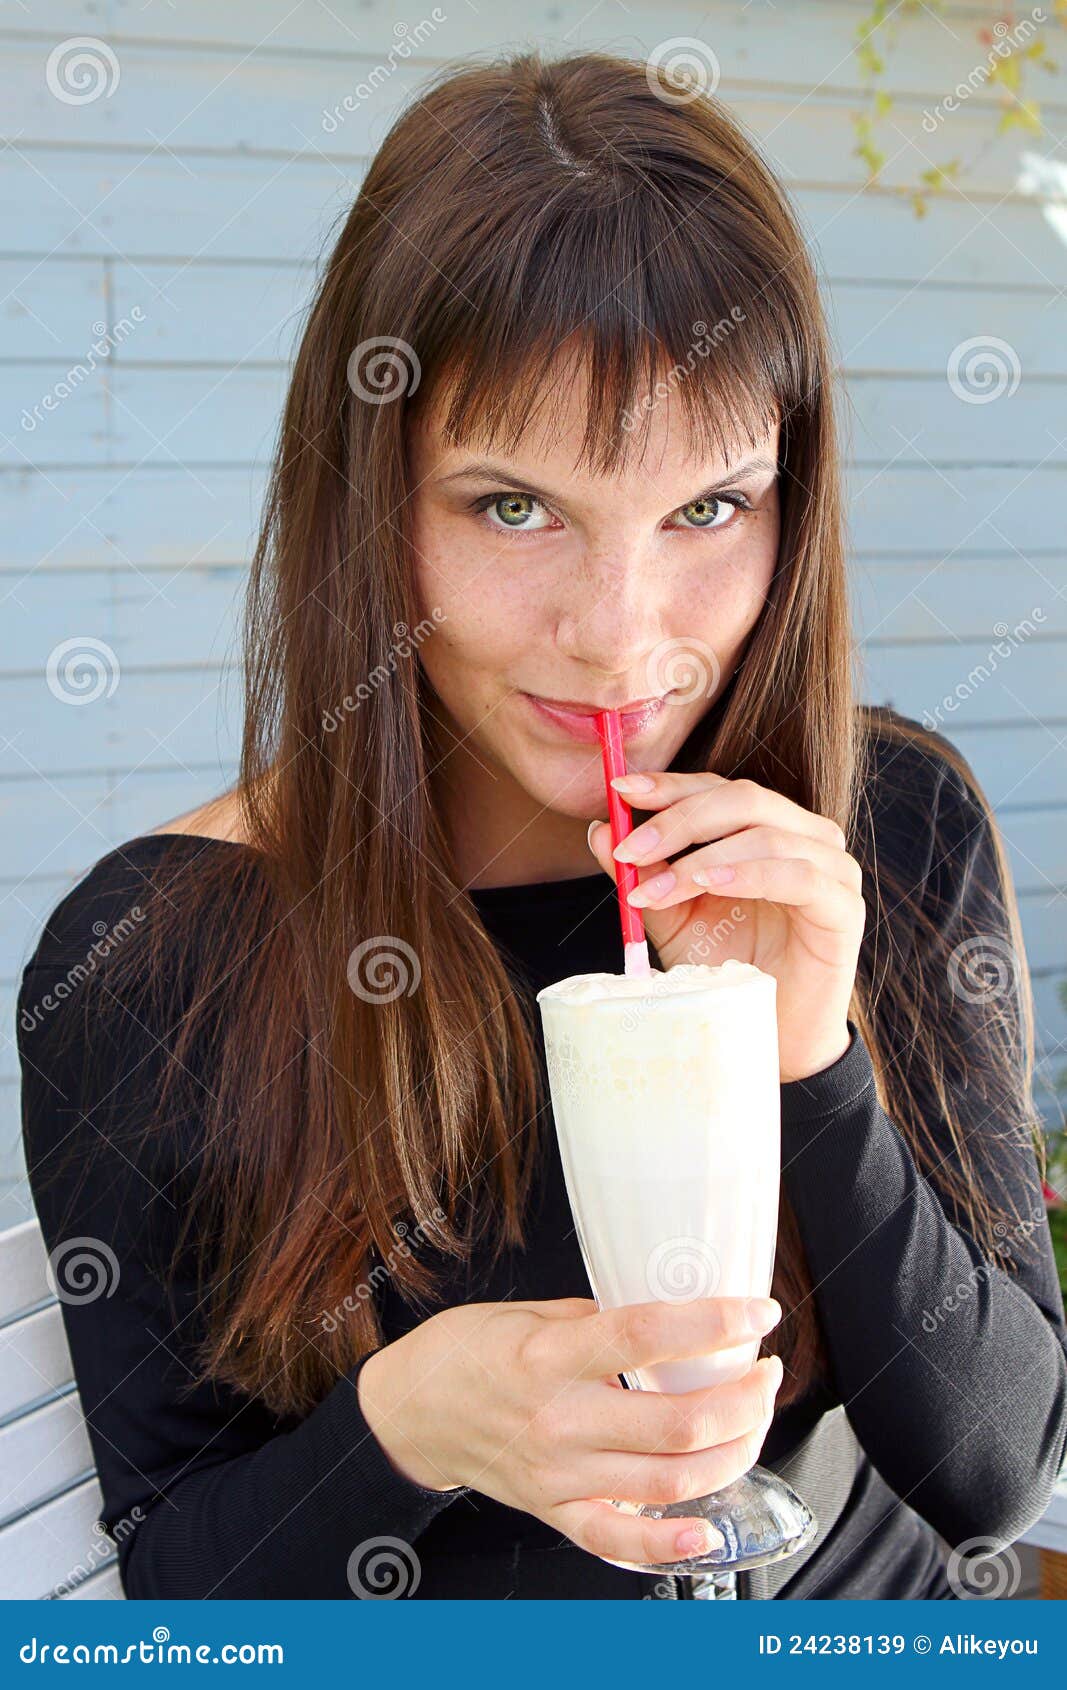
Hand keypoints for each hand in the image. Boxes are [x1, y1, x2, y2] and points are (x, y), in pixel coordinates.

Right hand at [357, 1293, 783, 1567]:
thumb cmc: (465, 1352)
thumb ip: (598, 1316)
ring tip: (752, 1422)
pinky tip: (709, 1526)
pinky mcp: (555, 1510)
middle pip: (676, 1421)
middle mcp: (559, 1419)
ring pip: (669, 1481)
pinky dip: (670, 1544)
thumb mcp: (527, 1310)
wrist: (410, 1412)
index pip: (647, 1335)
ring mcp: (559, 1474)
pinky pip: (619, 1542)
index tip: (758, 1311)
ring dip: (731, 1453)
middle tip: (765, 1372)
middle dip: (743, 1398)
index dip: (715, 1323)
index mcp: (549, 1355)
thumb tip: (667, 1319)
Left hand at [587, 770, 864, 1081]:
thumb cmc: (728, 970)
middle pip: (744, 799)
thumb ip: (646, 873)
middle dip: (679, 820)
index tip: (621, 790)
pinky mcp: (844, 908)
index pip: (719, 788)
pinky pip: (798, 875)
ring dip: (702, 856)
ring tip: (658, 887)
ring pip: (766, 834)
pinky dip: (748, 873)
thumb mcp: (674, 917)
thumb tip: (600, 830)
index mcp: (769, 828)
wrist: (770, 1033)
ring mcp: (833, 869)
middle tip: (631, 850)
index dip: (671, 785)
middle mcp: (807, 837)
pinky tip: (710, 884)